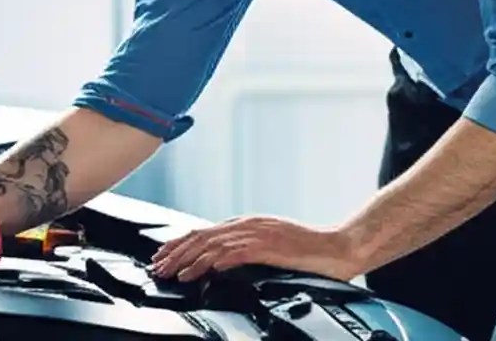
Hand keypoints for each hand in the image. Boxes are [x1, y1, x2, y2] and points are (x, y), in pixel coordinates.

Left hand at [150, 215, 362, 282]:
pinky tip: (198, 272)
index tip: (163, 255)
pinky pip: (232, 254)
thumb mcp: (272, 245)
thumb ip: (248, 248)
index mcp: (248, 224)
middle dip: (175, 251)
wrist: (338, 248)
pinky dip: (211, 263)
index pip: (205, 231)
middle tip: (157, 265)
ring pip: (211, 245)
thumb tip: (222, 260)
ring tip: (170, 272)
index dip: (181, 243)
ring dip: (186, 259)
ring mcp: (257, 234)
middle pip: (202, 236)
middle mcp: (248, 225)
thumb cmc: (310, 251)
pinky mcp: (267, 247)